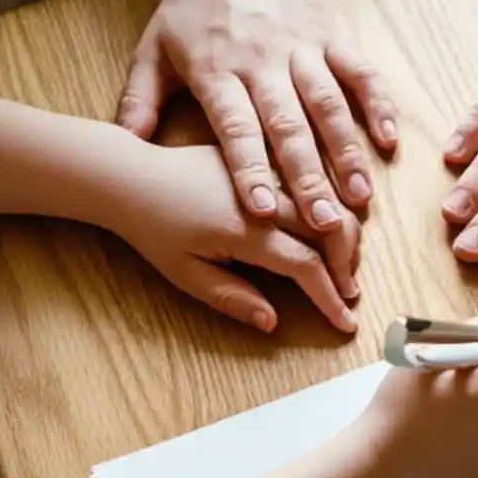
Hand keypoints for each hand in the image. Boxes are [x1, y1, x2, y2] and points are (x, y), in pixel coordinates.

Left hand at [111, 144, 359, 332]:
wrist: (128, 173)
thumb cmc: (152, 227)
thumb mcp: (184, 274)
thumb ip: (230, 298)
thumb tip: (270, 322)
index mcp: (245, 229)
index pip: (305, 265)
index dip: (330, 297)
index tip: (345, 322)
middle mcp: (264, 194)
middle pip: (330, 226)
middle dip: (348, 263)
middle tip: (349, 292)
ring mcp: (266, 169)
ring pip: (326, 199)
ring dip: (344, 233)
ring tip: (344, 263)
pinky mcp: (262, 155)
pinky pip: (310, 179)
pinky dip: (328, 205)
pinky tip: (330, 225)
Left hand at [117, 0, 397, 230]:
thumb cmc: (194, 11)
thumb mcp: (156, 48)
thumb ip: (140, 96)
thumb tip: (128, 144)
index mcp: (218, 71)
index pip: (236, 128)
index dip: (250, 169)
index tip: (263, 211)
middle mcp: (262, 63)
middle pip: (288, 126)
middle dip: (307, 177)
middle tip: (325, 223)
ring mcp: (301, 48)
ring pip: (328, 104)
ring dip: (346, 152)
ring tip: (360, 196)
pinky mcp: (330, 36)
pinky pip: (359, 71)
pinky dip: (378, 104)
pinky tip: (390, 141)